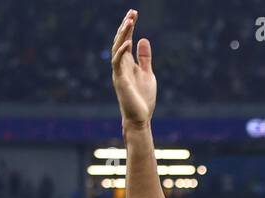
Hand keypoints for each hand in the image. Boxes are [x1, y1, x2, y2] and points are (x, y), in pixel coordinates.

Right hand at [111, 9, 155, 128]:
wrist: (140, 118)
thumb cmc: (143, 98)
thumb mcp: (147, 73)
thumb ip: (144, 57)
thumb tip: (144, 39)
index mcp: (127, 63)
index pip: (126, 40)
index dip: (129, 27)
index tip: (134, 13)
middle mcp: (121, 65)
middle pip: (120, 40)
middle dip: (125, 26)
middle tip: (132, 13)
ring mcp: (119, 72)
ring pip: (117, 48)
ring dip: (123, 34)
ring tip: (130, 21)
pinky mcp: (120, 80)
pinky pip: (117, 62)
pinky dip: (122, 50)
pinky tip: (129, 41)